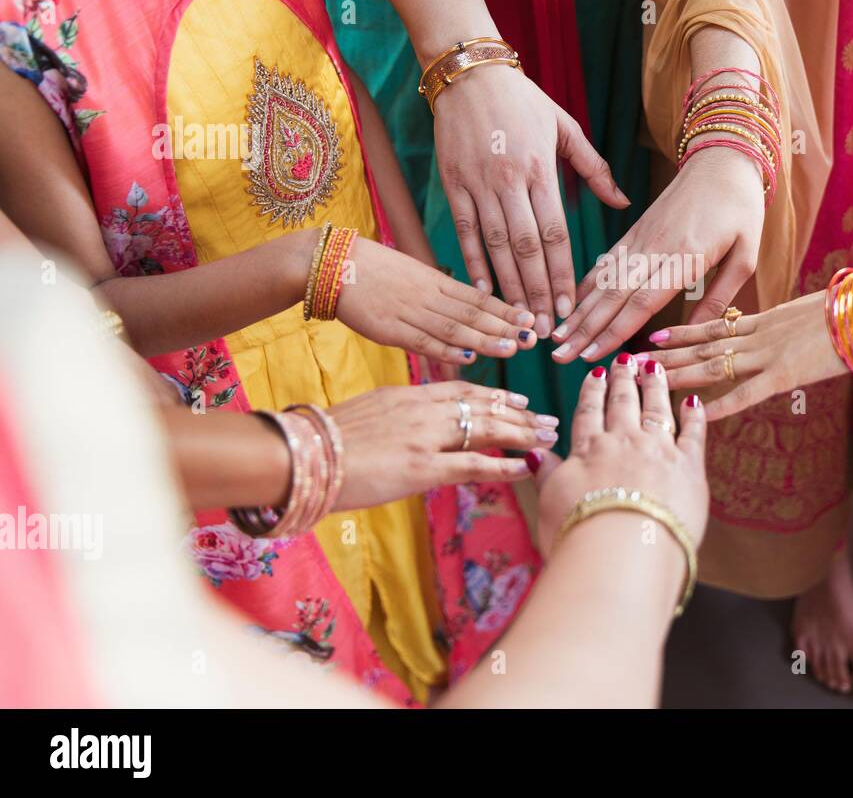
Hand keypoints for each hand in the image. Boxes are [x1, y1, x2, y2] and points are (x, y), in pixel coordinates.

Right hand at [328, 382, 559, 509]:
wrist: (298, 456)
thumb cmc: (320, 443)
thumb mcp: (364, 418)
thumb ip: (393, 420)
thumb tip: (408, 434)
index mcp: (406, 397)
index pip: (461, 391)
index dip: (494, 396)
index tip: (518, 399)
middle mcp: (421, 410)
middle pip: (482, 406)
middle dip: (520, 414)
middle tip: (547, 420)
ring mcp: (424, 437)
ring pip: (486, 428)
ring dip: (522, 433)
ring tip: (548, 438)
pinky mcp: (422, 467)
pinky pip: (474, 464)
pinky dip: (506, 465)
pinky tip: (527, 466)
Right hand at [339, 237, 536, 366]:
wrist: (330, 263)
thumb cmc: (371, 269)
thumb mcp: (410, 273)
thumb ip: (437, 292)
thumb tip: (465, 306)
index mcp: (434, 281)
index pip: (478, 296)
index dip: (506, 308)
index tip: (530, 316)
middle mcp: (427, 296)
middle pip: (473, 313)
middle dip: (504, 326)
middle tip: (533, 336)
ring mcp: (409, 313)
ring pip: (453, 328)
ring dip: (484, 340)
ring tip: (511, 348)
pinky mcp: (388, 329)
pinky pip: (422, 341)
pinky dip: (445, 351)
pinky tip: (468, 358)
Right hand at [434, 66, 628, 337]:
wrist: (469, 73)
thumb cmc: (522, 99)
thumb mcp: (564, 127)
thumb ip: (594, 168)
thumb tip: (623, 201)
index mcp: (540, 170)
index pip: (555, 234)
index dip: (562, 273)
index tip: (571, 306)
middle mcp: (509, 181)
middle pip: (527, 248)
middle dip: (538, 291)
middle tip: (548, 327)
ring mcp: (478, 184)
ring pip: (496, 245)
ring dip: (509, 285)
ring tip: (520, 318)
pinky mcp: (453, 183)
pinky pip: (464, 230)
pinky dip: (472, 262)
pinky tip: (483, 290)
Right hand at [527, 354, 707, 557]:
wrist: (621, 554)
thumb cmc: (579, 536)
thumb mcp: (550, 503)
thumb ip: (548, 474)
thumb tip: (535, 453)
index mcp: (589, 450)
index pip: (589, 412)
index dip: (592, 390)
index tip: (595, 373)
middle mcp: (623, 442)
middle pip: (623, 402)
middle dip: (623, 378)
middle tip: (626, 359)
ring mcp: (658, 450)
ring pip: (657, 408)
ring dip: (655, 385)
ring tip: (655, 366)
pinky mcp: (689, 467)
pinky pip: (694, 434)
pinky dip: (694, 416)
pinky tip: (693, 401)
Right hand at [550, 146, 764, 363]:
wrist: (723, 159)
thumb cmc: (741, 209)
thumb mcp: (745, 256)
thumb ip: (719, 297)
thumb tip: (696, 335)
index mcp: (685, 256)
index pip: (642, 302)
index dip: (614, 332)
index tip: (592, 356)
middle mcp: (655, 248)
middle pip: (613, 295)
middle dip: (584, 329)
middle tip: (559, 357)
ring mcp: (640, 238)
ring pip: (603, 281)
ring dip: (578, 311)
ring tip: (556, 337)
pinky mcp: (634, 231)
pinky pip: (605, 262)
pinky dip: (586, 285)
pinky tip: (570, 304)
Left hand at [650, 286, 852, 419]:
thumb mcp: (818, 312)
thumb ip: (798, 325)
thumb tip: (797, 332)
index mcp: (768, 320)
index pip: (715, 327)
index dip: (683, 333)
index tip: (657, 337)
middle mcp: (760, 335)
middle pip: (703, 346)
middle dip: (668, 356)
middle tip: (634, 363)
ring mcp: (770, 354)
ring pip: (714, 365)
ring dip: (680, 374)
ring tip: (650, 380)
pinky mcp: (785, 374)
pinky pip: (745, 392)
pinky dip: (721, 402)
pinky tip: (699, 410)